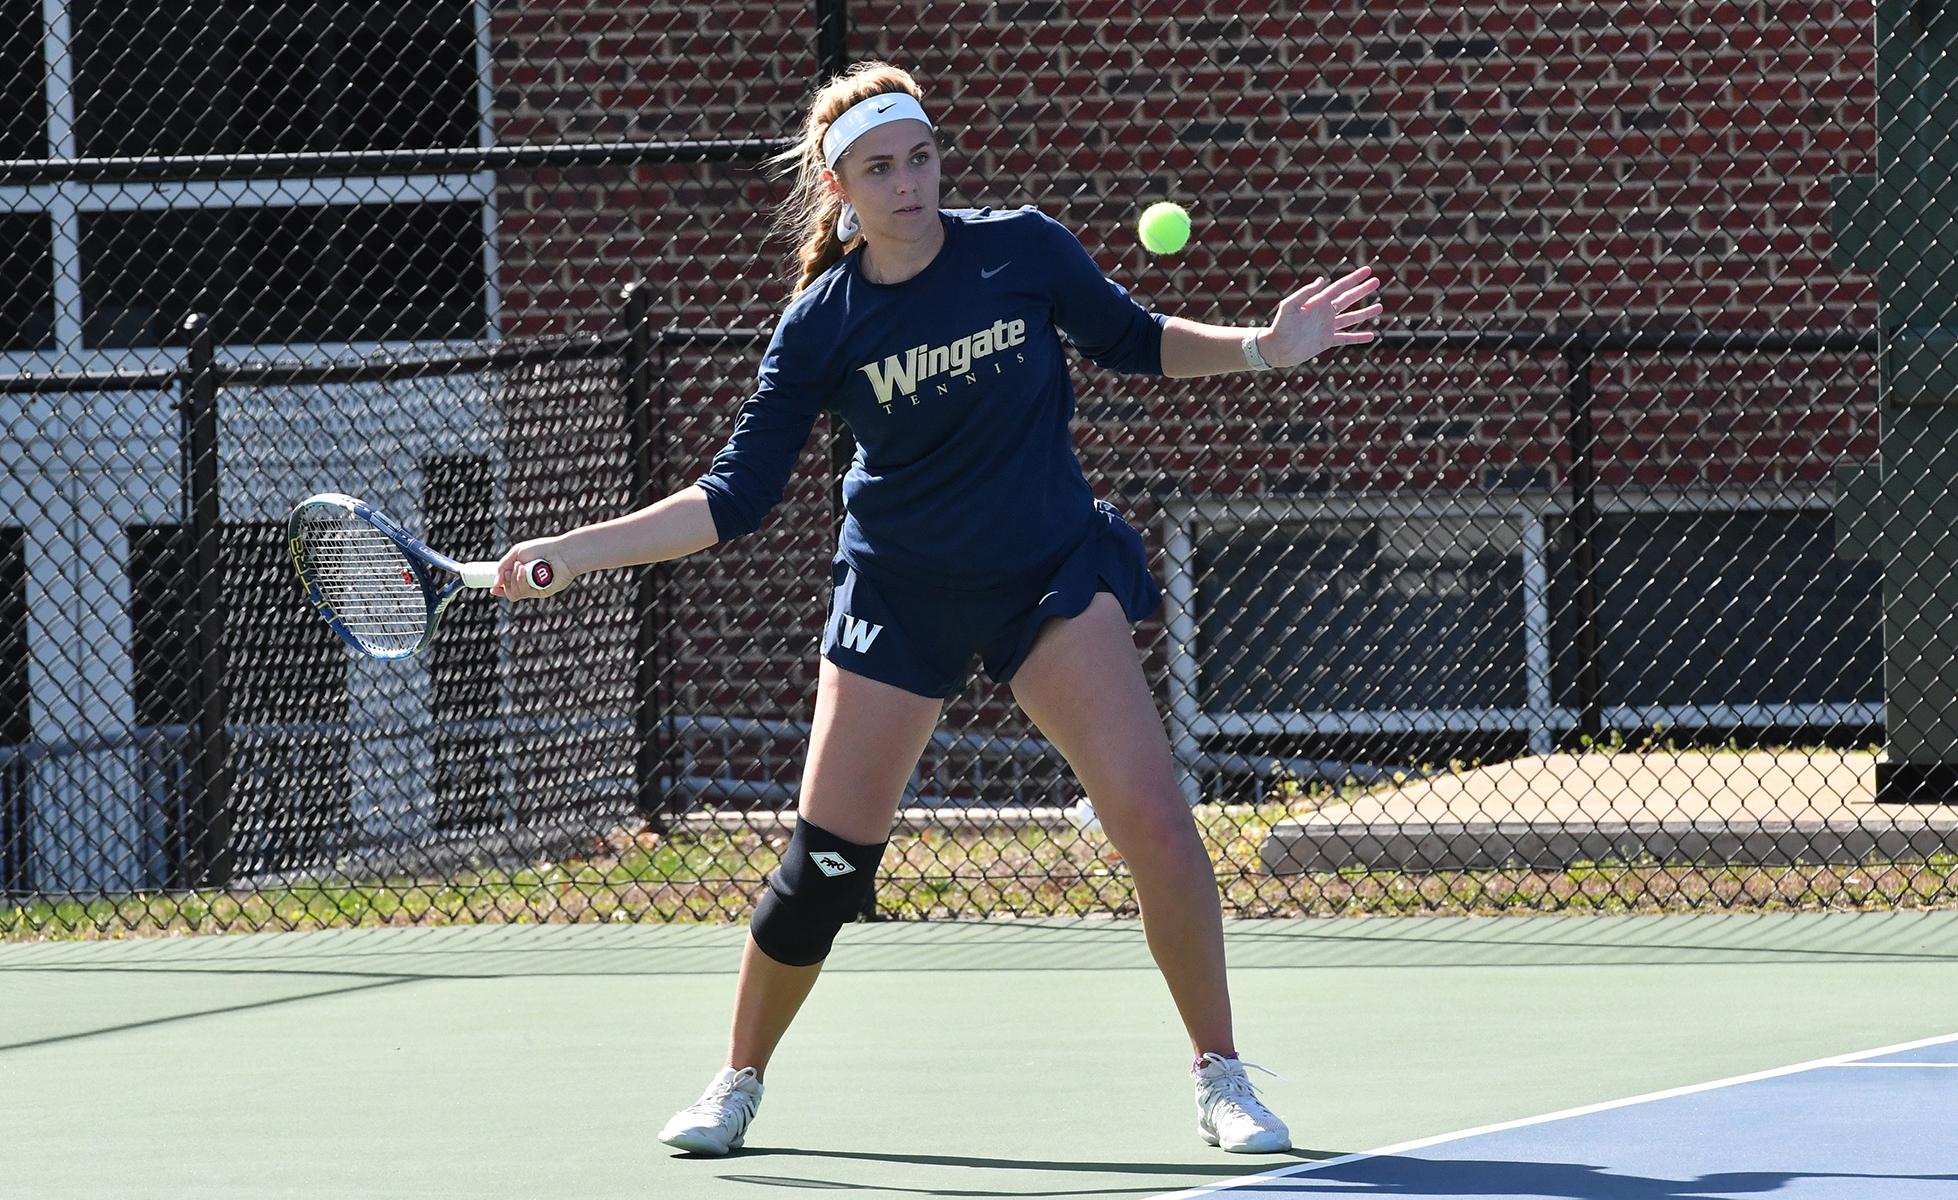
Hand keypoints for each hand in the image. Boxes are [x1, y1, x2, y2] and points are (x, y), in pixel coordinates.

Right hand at [492, 537, 570, 600]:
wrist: (560, 552)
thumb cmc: (541, 549)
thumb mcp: (516, 553)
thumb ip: (502, 566)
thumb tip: (495, 584)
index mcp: (521, 573)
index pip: (508, 585)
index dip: (499, 588)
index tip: (493, 587)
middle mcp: (527, 582)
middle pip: (508, 591)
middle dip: (506, 580)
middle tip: (510, 570)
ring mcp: (534, 588)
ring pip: (514, 594)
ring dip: (514, 580)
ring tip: (521, 566)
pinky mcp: (542, 592)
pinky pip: (525, 593)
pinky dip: (522, 581)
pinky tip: (526, 571)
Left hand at [1259, 265, 1382, 368]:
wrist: (1276, 348)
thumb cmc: (1280, 326)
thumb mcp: (1289, 306)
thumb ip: (1305, 294)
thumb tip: (1321, 280)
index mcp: (1318, 302)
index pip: (1340, 287)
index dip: (1354, 279)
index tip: (1368, 271)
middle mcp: (1325, 312)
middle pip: (1348, 299)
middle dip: (1363, 290)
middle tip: (1377, 282)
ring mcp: (1327, 327)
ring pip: (1351, 318)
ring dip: (1365, 313)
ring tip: (1380, 307)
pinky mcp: (1326, 341)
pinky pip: (1346, 338)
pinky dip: (1358, 338)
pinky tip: (1371, 336)